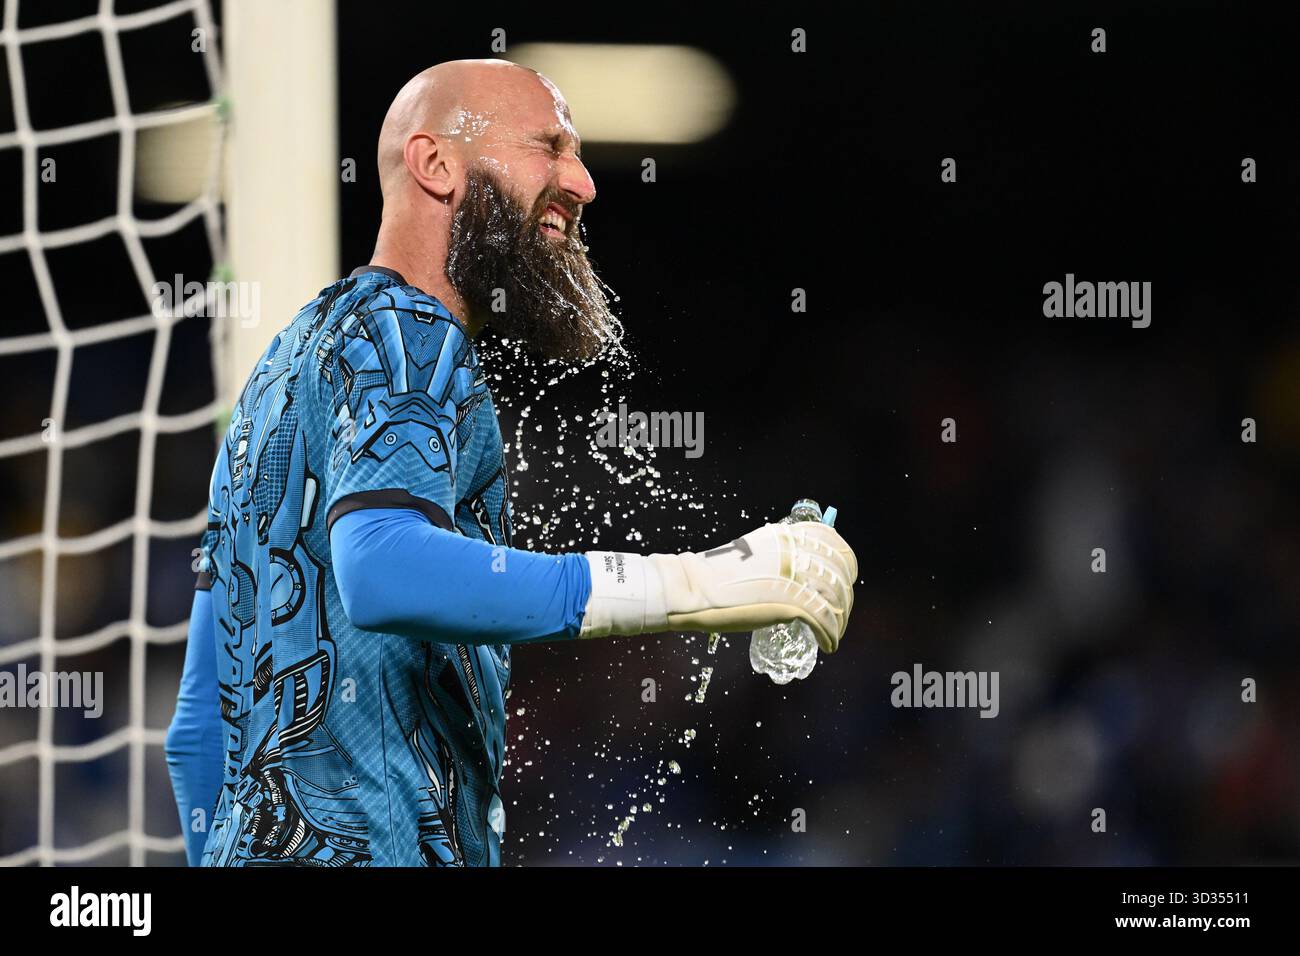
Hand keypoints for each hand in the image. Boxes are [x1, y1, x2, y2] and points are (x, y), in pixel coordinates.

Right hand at [580, 522, 857, 652]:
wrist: (691, 589)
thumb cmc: (716, 575)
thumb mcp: (753, 551)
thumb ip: (779, 555)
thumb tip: (803, 569)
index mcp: (785, 535)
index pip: (832, 541)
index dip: (845, 562)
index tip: (844, 578)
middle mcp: (794, 551)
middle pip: (841, 570)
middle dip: (845, 595)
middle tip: (840, 611)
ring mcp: (794, 577)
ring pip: (836, 598)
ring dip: (840, 619)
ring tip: (833, 632)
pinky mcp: (791, 603)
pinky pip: (825, 620)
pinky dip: (831, 635)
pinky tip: (827, 644)